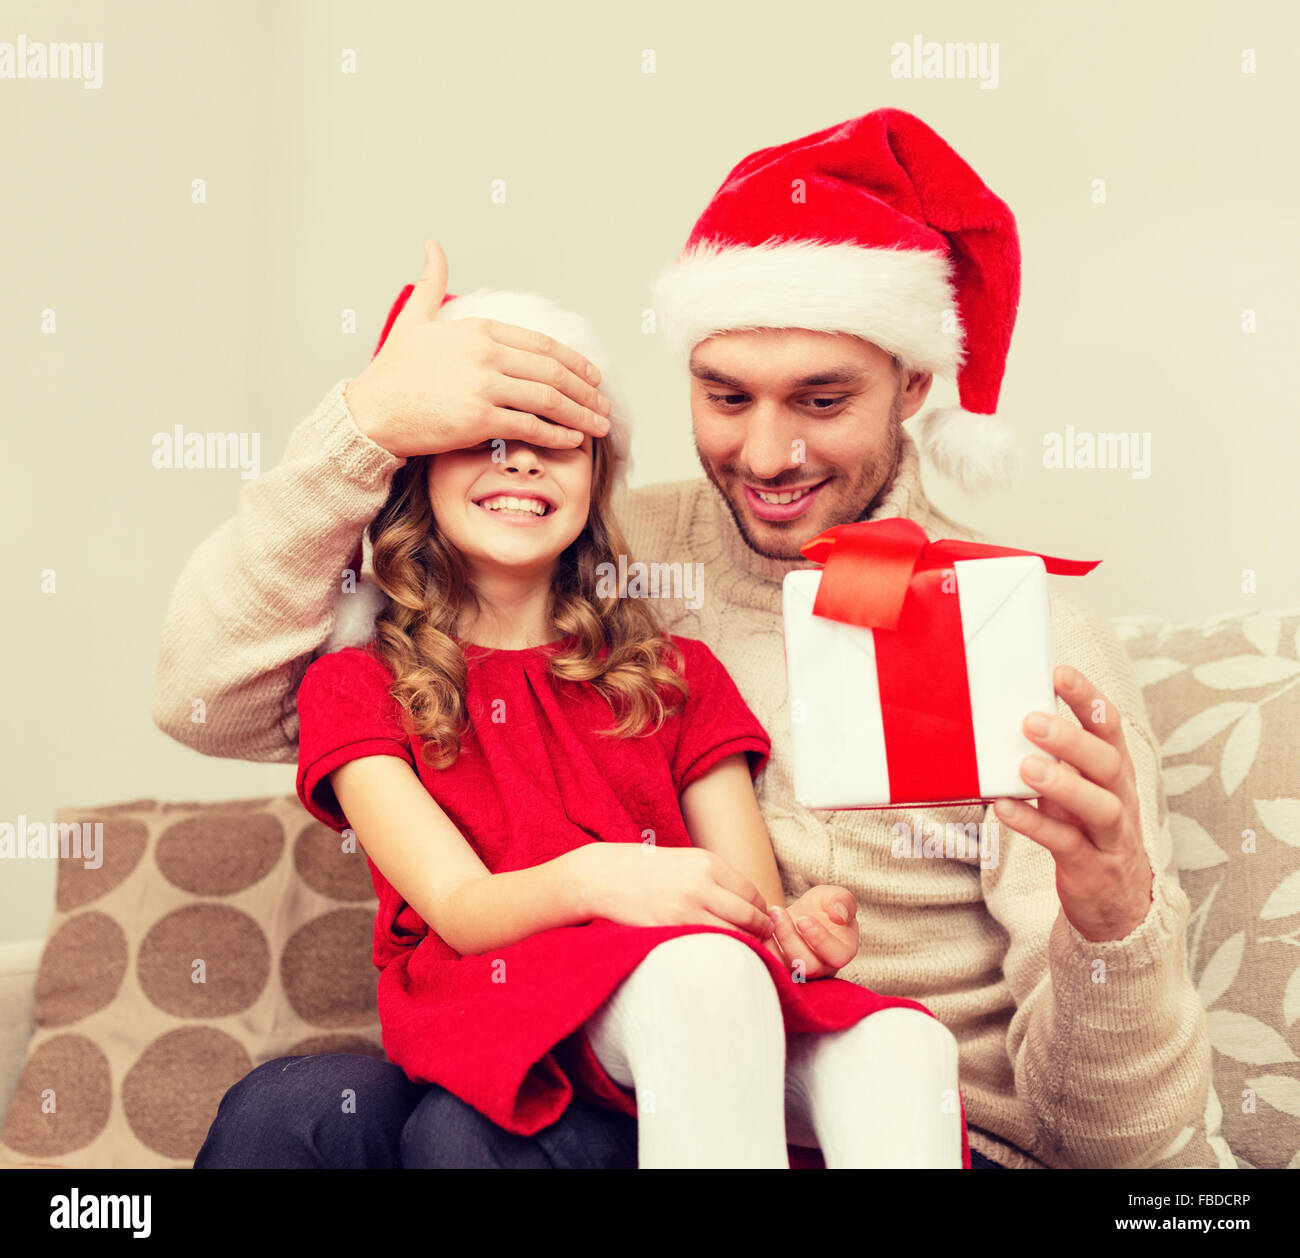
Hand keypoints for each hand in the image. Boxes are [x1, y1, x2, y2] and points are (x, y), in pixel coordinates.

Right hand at [344, 238, 612, 457]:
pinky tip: (573, 441)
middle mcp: (485, 354)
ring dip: (580, 414)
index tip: (591, 376)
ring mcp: (483, 386)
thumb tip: (433, 245)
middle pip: (552, 371)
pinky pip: (530, 426)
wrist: (369, 412)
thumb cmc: (392, 372)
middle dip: (585, 391)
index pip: (542, 344)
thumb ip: (430, 281)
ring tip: (598, 426)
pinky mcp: (478, 419)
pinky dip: (556, 435)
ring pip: (548, 399)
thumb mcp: (412, 317)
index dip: (573, 361)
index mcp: (478, 329)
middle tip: (603, 405)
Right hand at [571, 843, 774, 940]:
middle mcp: (701, 883)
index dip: (762, 911)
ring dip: (746, 946)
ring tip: (747, 953)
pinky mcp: (671, 929)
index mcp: (708, 863)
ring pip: (734, 935)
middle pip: (749, 916)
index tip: (763, 921)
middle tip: (764, 942)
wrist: (604, 876)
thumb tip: (748, 903)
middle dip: (762, 932)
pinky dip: (721, 952)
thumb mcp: (685, 861)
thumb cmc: (646, 870)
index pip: (752, 893)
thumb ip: (715, 878)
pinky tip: (722, 956)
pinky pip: (709, 945)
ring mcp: (686, 908)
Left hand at [765, 885, 858, 979]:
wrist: (805, 913)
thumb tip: (839, 915)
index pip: (837, 956)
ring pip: (788, 968)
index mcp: (843, 951)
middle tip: (778, 913)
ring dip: (776, 941)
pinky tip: (761, 925)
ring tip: (771, 914)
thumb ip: (843, 901)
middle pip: (809, 966)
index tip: (803, 919)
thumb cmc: (825, 906)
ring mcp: (803, 971)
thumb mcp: (836, 896)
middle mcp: (824, 967)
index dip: (820, 940)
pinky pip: (771, 966)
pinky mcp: (783, 968)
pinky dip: (763, 947)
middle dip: (790, 939)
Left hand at [993, 665, 1154, 941]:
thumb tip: (1008, 719)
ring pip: (1099, 806)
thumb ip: (1054, 760)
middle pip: (1108, 763)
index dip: (1088, 699)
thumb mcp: (1076, 790)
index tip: (1059, 672)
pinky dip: (1034, 824)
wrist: (1116, 903)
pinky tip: (1005, 808)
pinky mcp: (1091, 868)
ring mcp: (1110, 837)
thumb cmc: (1085, 831)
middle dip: (1072, 739)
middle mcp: (1121, 799)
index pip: (1110, 728)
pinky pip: (1065, 843)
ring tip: (1025, 767)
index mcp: (1116, 773)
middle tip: (1032, 721)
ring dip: (1062, 783)